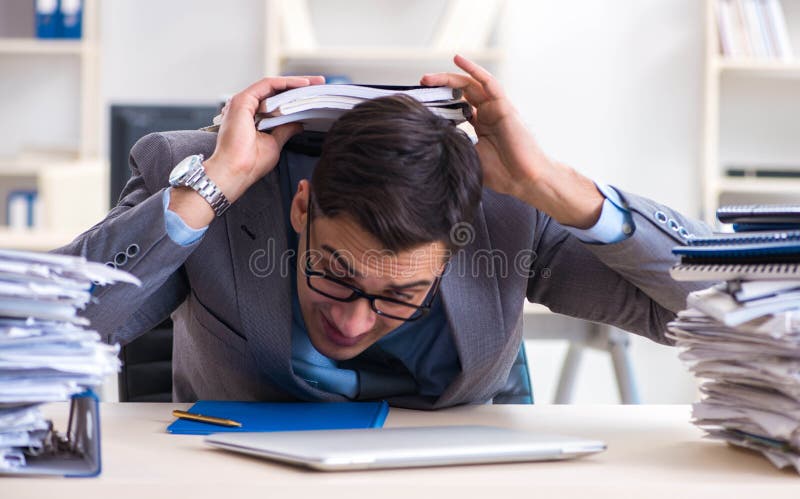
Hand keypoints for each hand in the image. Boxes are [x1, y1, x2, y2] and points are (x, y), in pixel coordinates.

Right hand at [206, 75, 324, 202]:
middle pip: (275, 91)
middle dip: (299, 86)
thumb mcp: (275, 143)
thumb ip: (285, 130)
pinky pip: (268, 84)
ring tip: (315, 82)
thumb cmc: (250, 163)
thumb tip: (298, 123)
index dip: (294, 97)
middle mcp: (246, 108)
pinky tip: (303, 84)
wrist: (235, 171)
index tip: (314, 96)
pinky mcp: (243, 100)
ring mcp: (243, 102)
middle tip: (320, 84)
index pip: (275, 101)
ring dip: (295, 82)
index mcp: (251, 118)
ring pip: (273, 85)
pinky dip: (286, 83)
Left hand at [421, 55, 602, 228]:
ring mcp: (496, 108)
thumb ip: (454, 141)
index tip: (419, 101)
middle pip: (461, 92)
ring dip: (449, 78)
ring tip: (429, 78)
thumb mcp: (467, 154)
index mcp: (480, 125)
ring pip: (471, 85)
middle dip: (440, 86)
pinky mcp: (504, 106)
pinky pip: (488, 82)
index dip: (439, 101)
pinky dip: (474, 70)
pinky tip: (458, 60)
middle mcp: (488, 113)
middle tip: (421, 85)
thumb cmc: (500, 173)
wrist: (523, 180)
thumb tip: (429, 133)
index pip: (457, 105)